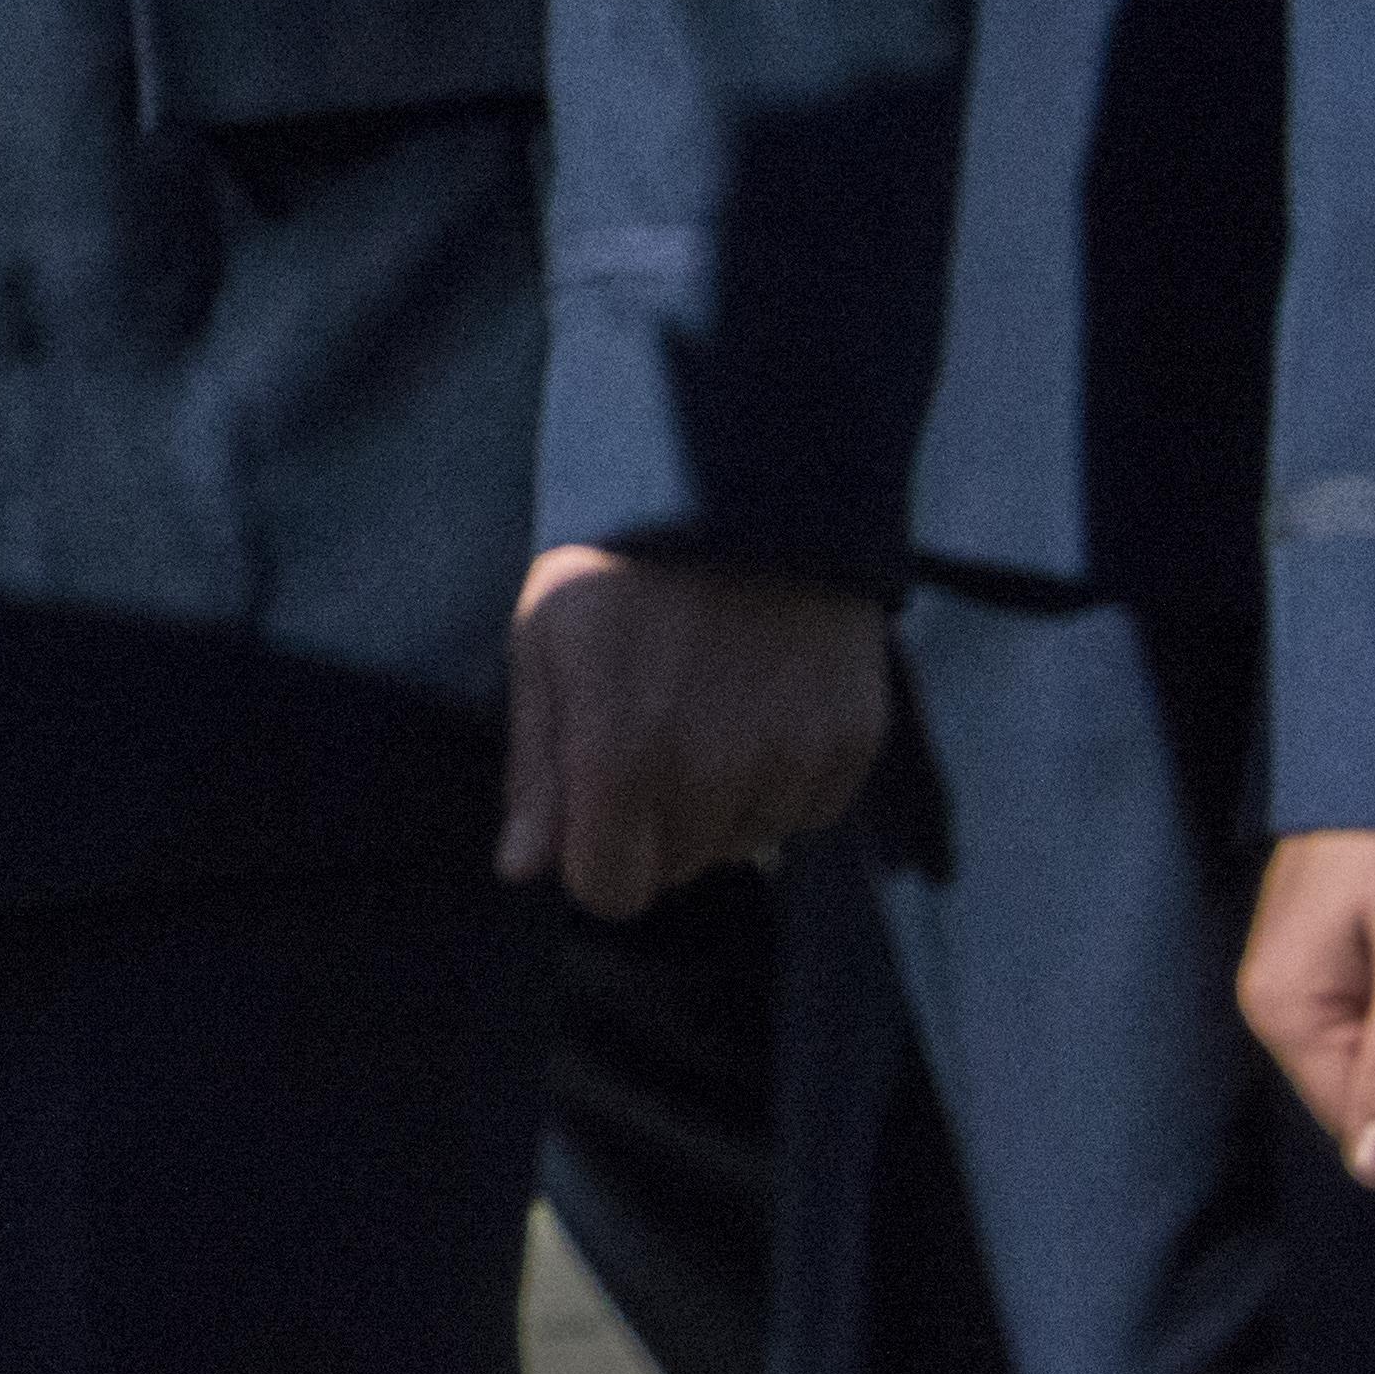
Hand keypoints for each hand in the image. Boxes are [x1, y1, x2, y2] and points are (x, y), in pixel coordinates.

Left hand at [499, 542, 889, 919]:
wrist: (744, 481)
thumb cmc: (620, 562)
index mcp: (621, 759)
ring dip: (720, 800)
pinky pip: (808, 811)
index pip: (610, 892)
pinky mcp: (852, 743)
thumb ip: (537, 767)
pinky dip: (782, 777)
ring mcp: (790, 763)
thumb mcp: (545, 645)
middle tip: (650, 725)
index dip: (594, 855)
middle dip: (654, 820)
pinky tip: (760, 702)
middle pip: (677, 868)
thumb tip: (523, 868)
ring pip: (744, 843)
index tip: (594, 804)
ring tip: (706, 702)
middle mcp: (712, 778)